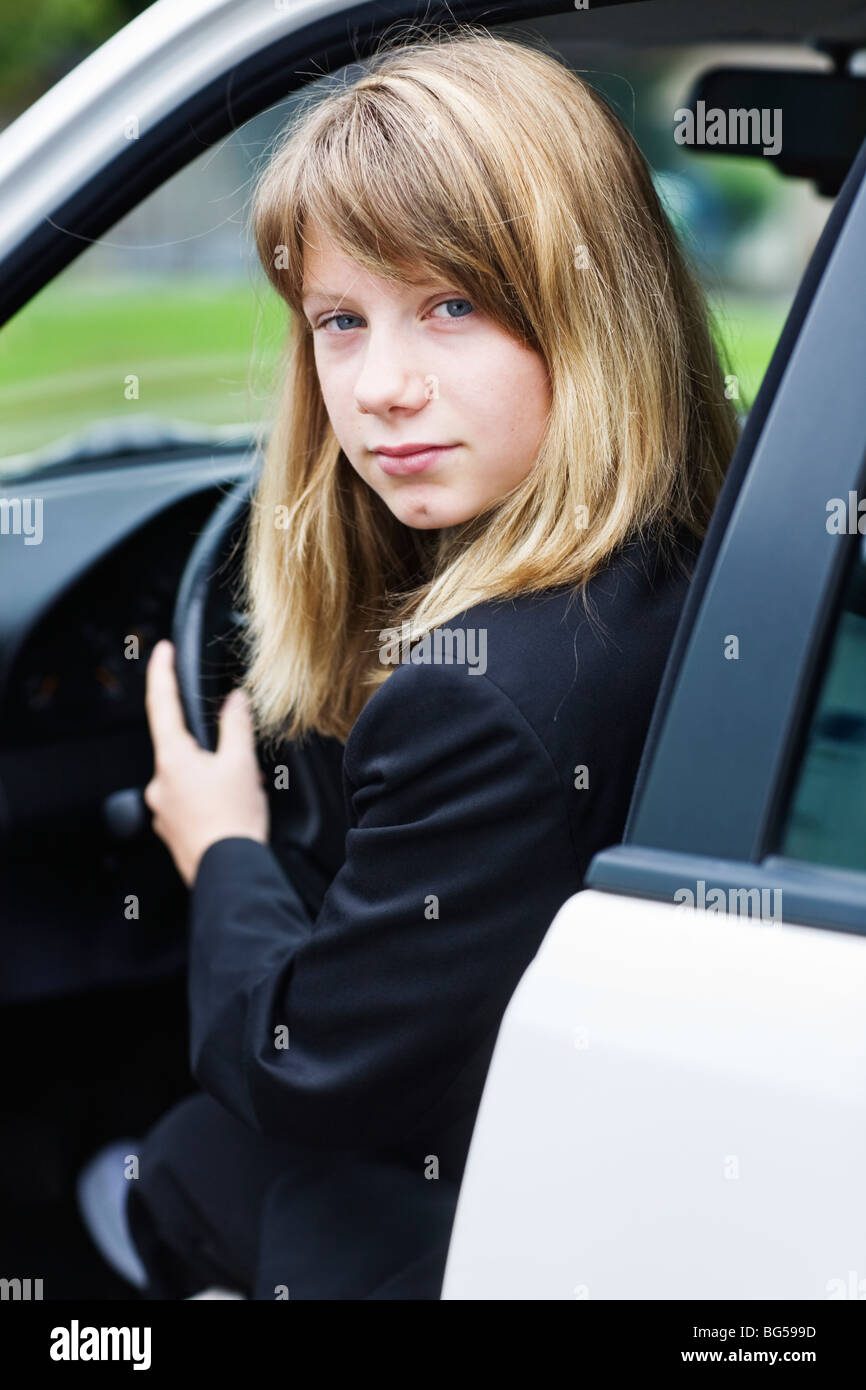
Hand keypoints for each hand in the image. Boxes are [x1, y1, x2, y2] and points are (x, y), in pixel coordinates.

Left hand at [144, 639, 268, 887]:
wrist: (228, 871)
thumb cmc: (233, 821)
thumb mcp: (241, 763)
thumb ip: (235, 725)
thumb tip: (233, 700)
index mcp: (172, 759)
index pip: (161, 704)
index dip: (162, 673)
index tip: (160, 651)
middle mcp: (159, 782)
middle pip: (180, 745)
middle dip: (208, 745)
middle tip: (238, 758)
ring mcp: (163, 807)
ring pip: (187, 775)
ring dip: (212, 776)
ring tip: (241, 791)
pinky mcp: (172, 828)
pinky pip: (189, 800)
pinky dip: (209, 798)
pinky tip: (231, 809)